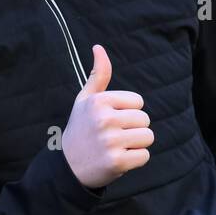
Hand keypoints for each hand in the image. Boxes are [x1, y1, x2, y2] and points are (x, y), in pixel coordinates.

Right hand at [62, 45, 153, 188]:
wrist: (67, 167)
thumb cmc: (80, 129)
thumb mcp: (85, 100)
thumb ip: (98, 75)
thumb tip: (98, 47)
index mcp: (99, 101)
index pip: (138, 102)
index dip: (128, 112)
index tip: (111, 121)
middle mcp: (105, 119)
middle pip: (145, 120)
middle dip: (133, 129)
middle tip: (113, 137)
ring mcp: (111, 141)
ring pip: (148, 137)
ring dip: (136, 144)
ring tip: (116, 147)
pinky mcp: (117, 162)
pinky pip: (144, 155)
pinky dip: (135, 160)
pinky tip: (118, 159)